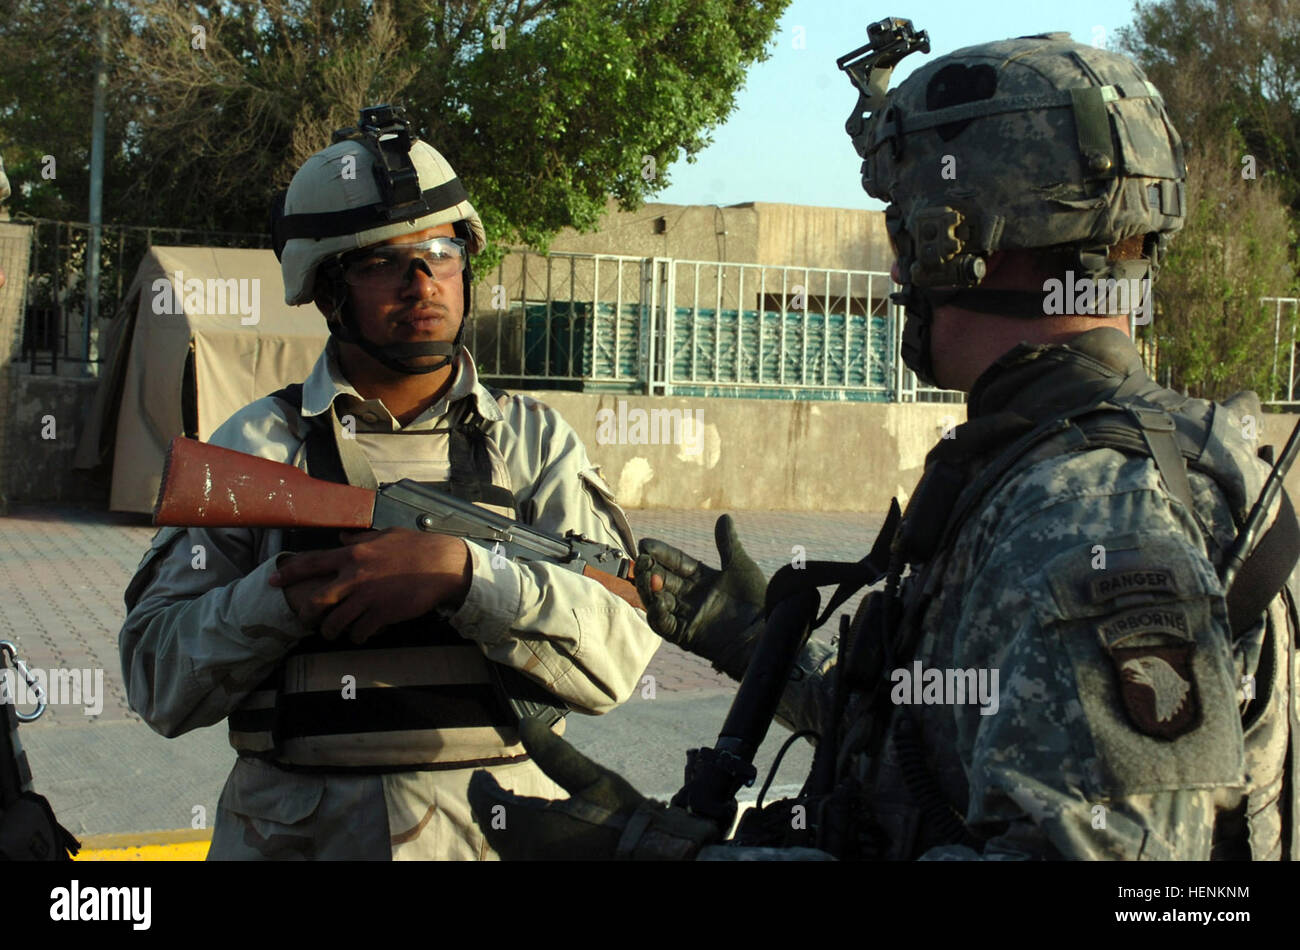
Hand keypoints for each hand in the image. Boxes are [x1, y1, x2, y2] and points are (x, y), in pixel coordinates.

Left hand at [269, 528, 470, 642]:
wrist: (442, 565)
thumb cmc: (415, 547)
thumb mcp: (385, 535)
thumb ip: (360, 537)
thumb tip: (342, 534)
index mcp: (353, 553)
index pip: (311, 563)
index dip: (289, 573)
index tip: (273, 580)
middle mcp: (355, 576)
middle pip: (317, 601)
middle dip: (308, 615)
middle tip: (307, 620)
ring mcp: (368, 597)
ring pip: (336, 623)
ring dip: (332, 631)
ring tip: (335, 633)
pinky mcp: (382, 614)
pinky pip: (360, 632)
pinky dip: (358, 636)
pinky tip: (362, 634)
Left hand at [467, 718, 719, 859]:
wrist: (652, 855)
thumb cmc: (624, 817)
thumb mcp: (592, 779)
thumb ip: (555, 753)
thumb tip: (527, 723)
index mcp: (534, 828)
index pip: (491, 806)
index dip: (482, 789)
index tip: (481, 776)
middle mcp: (529, 855)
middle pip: (494, 831)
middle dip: (489, 807)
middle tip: (491, 789)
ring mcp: (538, 868)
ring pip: (506, 850)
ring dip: (502, 828)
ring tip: (509, 808)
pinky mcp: (551, 874)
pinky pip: (522, 859)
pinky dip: (517, 845)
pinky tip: (529, 833)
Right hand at [634, 514, 767, 678]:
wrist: (764, 632)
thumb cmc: (757, 600)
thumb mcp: (740, 566)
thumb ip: (728, 543)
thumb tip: (724, 516)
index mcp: (703, 579)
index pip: (676, 562)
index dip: (661, 553)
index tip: (645, 543)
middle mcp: (692, 596)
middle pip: (663, 580)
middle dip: (649, 569)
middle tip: (642, 559)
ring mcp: (688, 615)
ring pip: (658, 601)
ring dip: (649, 589)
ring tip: (646, 577)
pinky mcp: (687, 635)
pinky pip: (665, 625)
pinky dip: (657, 614)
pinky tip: (656, 602)